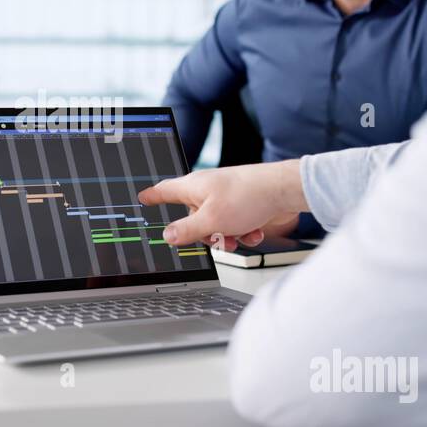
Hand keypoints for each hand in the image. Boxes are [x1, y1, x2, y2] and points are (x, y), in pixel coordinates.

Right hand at [137, 160, 306, 248]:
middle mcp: (206, 188)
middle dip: (206, 233)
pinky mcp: (241, 200)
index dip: (151, 197)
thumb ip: (187, 230)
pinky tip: (254, 231)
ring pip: (216, 223)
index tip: (142, 198)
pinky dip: (243, 230)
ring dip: (228, 235)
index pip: (164, 191)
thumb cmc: (248, 196)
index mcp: (192, 187)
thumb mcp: (212, 221)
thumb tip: (167, 236)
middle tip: (219, 239)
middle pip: (193, 217)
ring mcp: (224, 194)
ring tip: (241, 237)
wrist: (284, 189)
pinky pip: (234, 221)